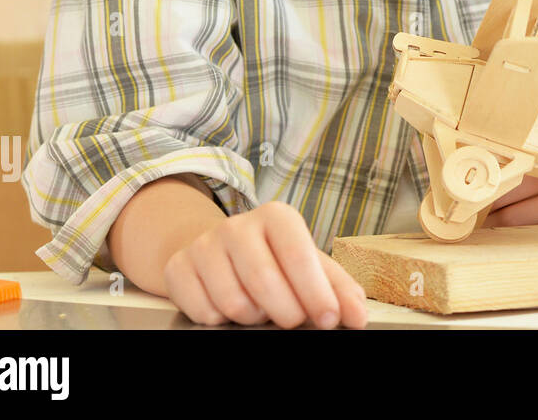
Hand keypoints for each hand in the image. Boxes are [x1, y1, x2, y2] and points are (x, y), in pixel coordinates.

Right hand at [162, 201, 367, 328]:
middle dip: (286, 312)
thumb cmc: (275, 259)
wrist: (219, 249)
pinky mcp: (178, 268)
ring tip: (260, 306)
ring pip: (234, 303)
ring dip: (254, 316)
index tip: (328, 320)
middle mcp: (238, 225)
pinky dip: (222, 320)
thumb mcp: (311, 265)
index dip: (316, 293)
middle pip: (265, 282)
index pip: (299, 256)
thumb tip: (359, 317)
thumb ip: (339, 289)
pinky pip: (205, 313)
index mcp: (277, 217)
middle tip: (292, 319)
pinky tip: (230, 305)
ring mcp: (204, 246)